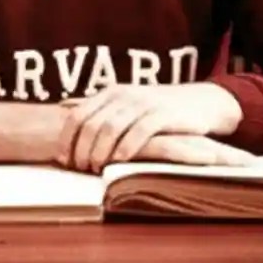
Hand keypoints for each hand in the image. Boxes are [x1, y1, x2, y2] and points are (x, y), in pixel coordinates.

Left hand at [56, 83, 242, 172]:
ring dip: (100, 152)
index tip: (63, 160)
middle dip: (81, 150)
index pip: (77, 115)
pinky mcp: (163, 114)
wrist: (199, 102)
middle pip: (91, 125)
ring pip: (111, 128)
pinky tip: (120, 161)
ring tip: (97, 168)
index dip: (66, 139)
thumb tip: (63, 106)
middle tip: (80, 169)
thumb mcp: (125, 103)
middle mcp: (124, 95)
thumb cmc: (156, 109)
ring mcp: (144, 103)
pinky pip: (139, 131)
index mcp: (110, 93)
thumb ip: (98, 107)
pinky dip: (126, 148)